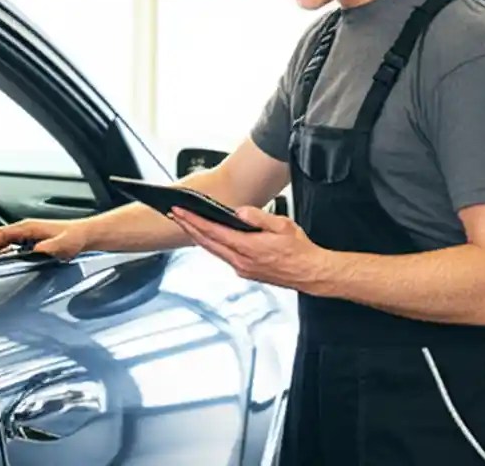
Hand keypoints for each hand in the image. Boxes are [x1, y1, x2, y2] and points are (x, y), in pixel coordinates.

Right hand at [0, 218, 90, 260]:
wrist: (86, 235)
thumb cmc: (75, 238)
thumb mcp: (60, 246)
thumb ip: (46, 250)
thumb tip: (33, 253)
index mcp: (29, 227)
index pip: (0, 234)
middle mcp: (26, 228)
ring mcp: (29, 234)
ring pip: (3, 240)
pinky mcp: (33, 240)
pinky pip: (11, 245)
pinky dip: (2, 252)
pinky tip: (3, 262)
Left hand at [169, 206, 329, 290]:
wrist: (310, 273)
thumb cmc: (300, 250)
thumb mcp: (283, 225)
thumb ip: (258, 217)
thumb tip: (239, 211)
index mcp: (248, 248)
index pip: (213, 232)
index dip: (193, 221)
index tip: (180, 212)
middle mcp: (241, 261)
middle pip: (206, 242)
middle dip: (188, 227)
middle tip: (174, 214)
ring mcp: (242, 269)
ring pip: (212, 250)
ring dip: (197, 236)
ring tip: (185, 223)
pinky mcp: (245, 272)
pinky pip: (221, 256)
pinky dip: (210, 244)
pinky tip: (207, 236)